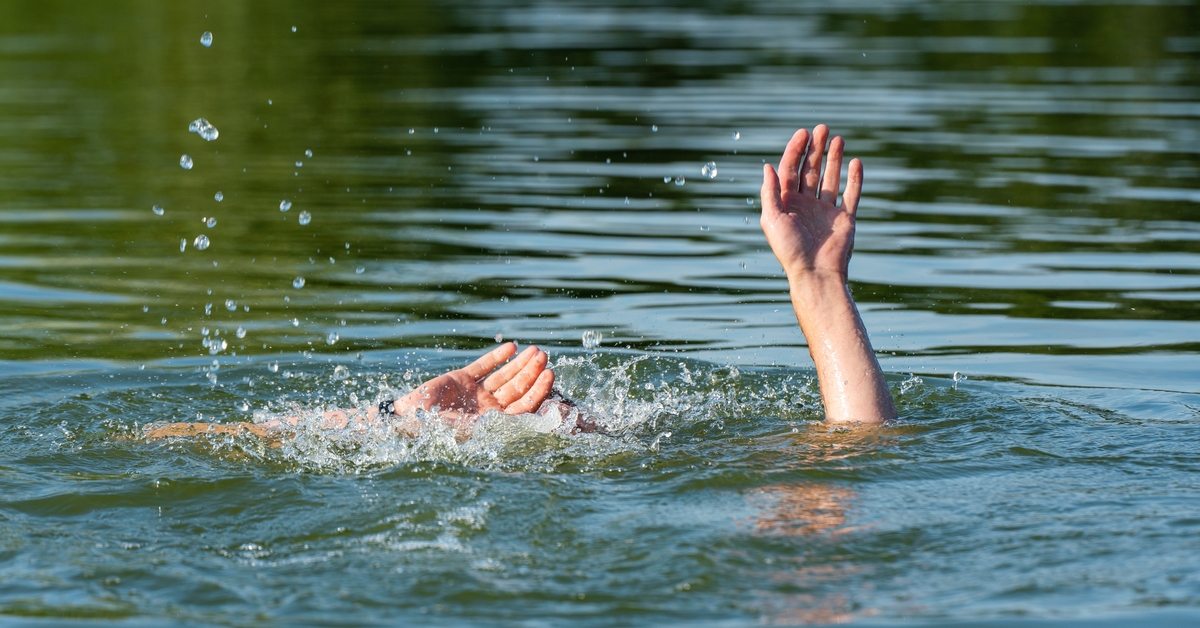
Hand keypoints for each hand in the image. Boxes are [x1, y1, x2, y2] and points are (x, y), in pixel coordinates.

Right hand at [396, 342, 554, 422]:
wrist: (406, 419)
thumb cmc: (435, 430)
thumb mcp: (466, 430)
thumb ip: (493, 425)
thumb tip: (527, 422)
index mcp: (494, 424)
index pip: (523, 406)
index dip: (538, 391)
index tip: (549, 374)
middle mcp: (488, 409)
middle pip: (517, 388)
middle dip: (531, 372)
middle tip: (544, 355)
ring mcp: (476, 393)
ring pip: (505, 376)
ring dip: (520, 363)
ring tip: (534, 350)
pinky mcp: (462, 379)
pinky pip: (484, 366)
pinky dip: (497, 357)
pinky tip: (511, 347)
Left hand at [760, 125, 862, 282]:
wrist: (815, 273)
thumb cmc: (789, 249)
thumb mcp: (772, 219)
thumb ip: (770, 193)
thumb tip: (767, 166)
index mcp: (787, 203)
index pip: (791, 169)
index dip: (796, 150)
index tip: (804, 133)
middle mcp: (806, 204)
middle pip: (811, 169)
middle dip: (816, 149)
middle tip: (823, 128)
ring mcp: (826, 210)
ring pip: (831, 178)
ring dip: (834, 158)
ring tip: (839, 139)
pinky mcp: (844, 218)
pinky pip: (851, 194)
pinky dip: (855, 178)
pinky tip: (856, 162)